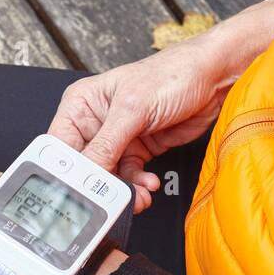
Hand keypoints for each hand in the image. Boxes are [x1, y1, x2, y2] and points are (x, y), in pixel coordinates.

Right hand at [47, 0, 273, 210]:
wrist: (213, 79)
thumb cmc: (173, 74)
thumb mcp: (133, 108)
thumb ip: (106, 144)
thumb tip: (86, 173)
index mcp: (82, 104)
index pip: (60, 145)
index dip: (65, 170)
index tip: (77, 190)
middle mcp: (96, 122)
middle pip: (84, 166)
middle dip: (99, 185)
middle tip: (110, 200)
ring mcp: (117, 138)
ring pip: (107, 176)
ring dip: (122, 190)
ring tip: (138, 195)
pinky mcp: (138, 150)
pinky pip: (129, 177)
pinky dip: (138, 185)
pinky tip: (149, 184)